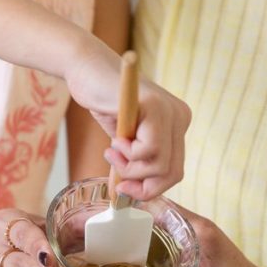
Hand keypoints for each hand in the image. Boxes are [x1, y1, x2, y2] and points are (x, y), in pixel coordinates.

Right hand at [64, 38, 189, 200]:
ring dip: (130, 169)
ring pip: (160, 166)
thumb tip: (132, 197)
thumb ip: (136, 163)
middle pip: (173, 173)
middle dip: (143, 188)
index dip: (150, 189)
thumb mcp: (124, 141)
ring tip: (112, 154)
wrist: (87, 69)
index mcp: (177, 125)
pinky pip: (149, 149)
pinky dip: (127, 155)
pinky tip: (115, 141)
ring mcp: (170, 112)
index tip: (125, 189)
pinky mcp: (155, 107)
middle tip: (119, 183)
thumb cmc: (104, 102)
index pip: (174, 171)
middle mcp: (180, 118)